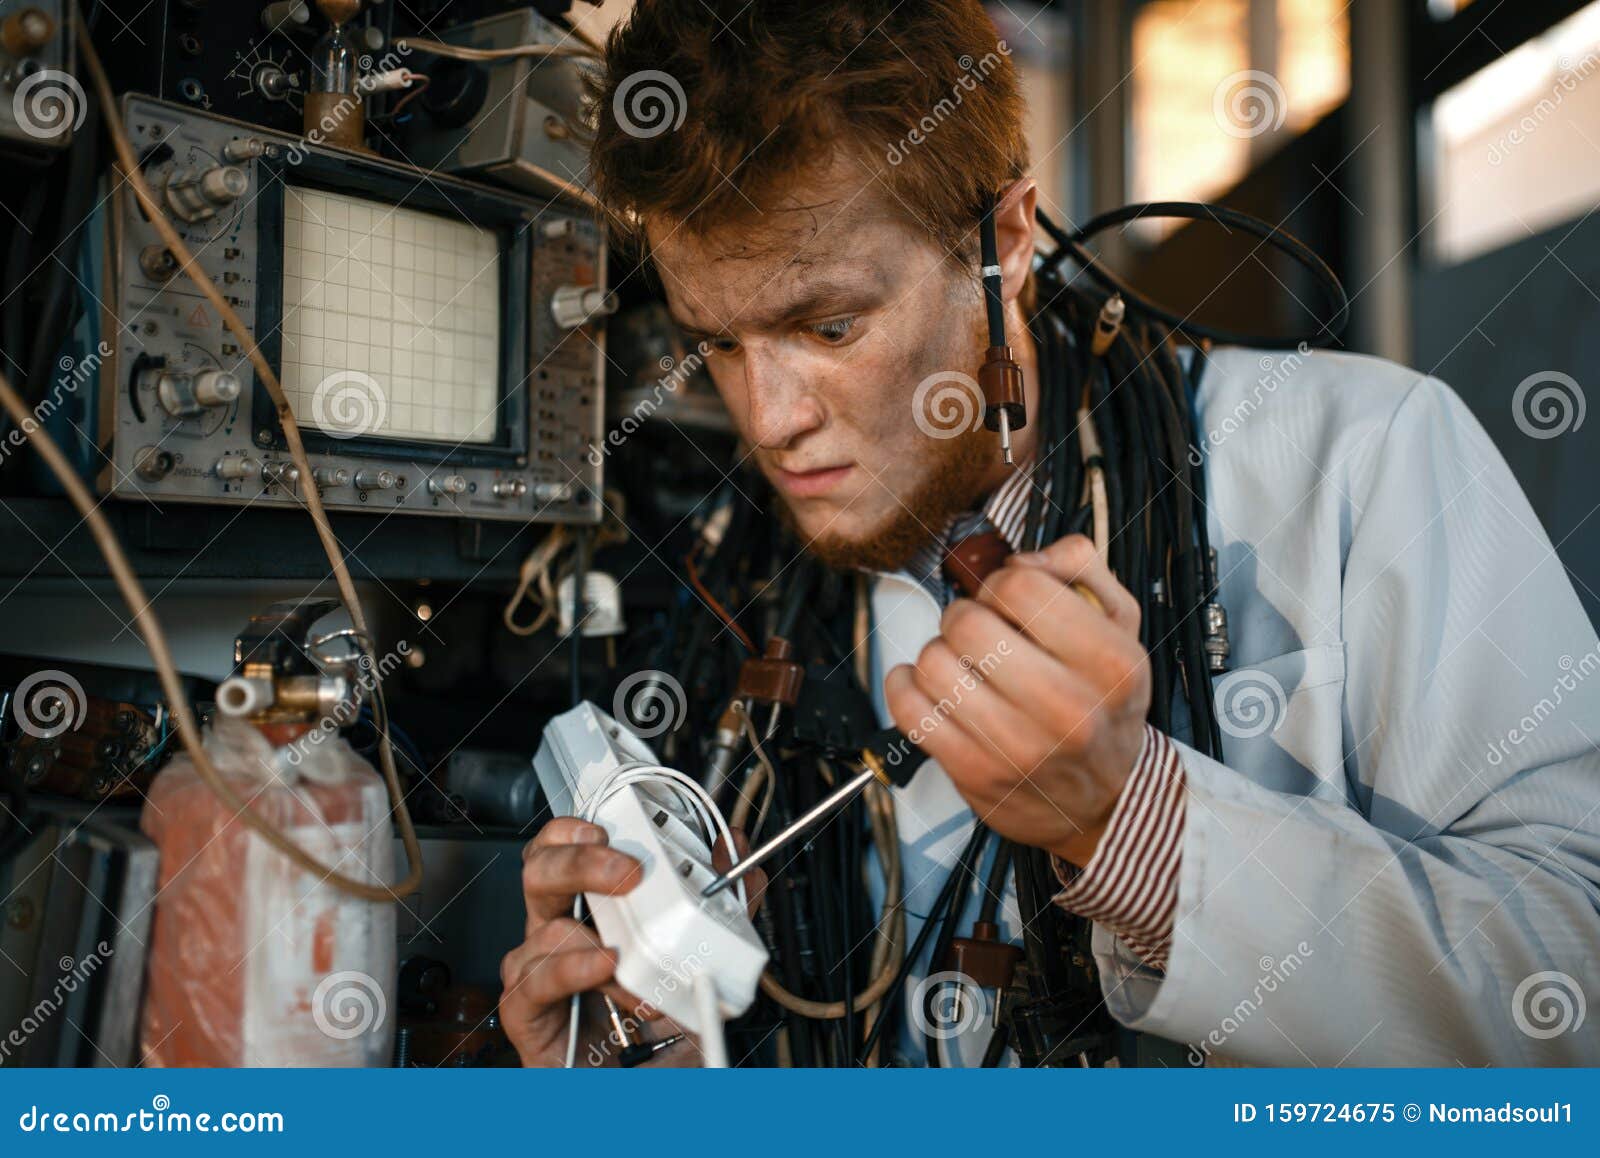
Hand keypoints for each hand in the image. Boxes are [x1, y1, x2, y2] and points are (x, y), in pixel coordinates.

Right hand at [498, 817, 764, 1066]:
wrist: (646, 1099)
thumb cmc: (663, 1037)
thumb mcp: (703, 967)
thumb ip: (725, 915)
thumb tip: (743, 865)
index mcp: (594, 917)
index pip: (568, 854)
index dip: (579, 832)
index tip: (614, 828)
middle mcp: (562, 939)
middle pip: (541, 873)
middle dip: (578, 861)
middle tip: (624, 872)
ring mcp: (541, 977)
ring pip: (540, 929)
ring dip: (594, 939)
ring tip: (630, 959)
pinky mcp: (529, 1019)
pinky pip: (530, 984)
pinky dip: (569, 971)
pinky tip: (602, 968)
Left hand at [883, 534, 1149, 866]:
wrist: (1105, 800)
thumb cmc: (1103, 704)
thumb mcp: (1120, 627)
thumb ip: (1081, 569)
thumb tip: (1024, 558)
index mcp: (1110, 663)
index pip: (1022, 587)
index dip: (1002, 581)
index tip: (1007, 599)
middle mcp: (1070, 709)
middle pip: (968, 624)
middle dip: (964, 615)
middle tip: (979, 631)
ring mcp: (1019, 748)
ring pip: (933, 663)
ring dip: (939, 653)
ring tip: (963, 665)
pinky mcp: (975, 773)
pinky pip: (909, 708)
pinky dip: (906, 685)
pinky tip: (930, 686)